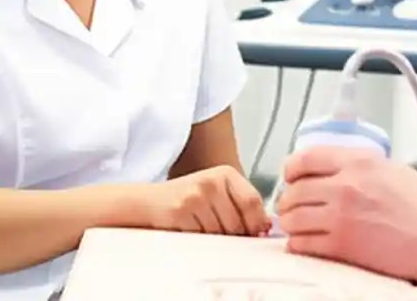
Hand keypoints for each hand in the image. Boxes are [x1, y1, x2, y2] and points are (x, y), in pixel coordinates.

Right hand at [139, 165, 269, 235]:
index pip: (252, 201)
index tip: (257, 233)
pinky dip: (201, 242)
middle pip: (238, 221)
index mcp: (225, 174)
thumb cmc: (187, 199)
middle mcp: (211, 181)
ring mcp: (195, 196)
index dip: (257, 222)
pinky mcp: (181, 212)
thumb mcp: (217, 192)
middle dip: (237, 236)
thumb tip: (267, 225)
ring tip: (206, 230)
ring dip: (219, 241)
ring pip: (222, 233)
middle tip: (228, 237)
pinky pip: (202, 238)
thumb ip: (241, 204)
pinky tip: (193, 231)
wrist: (149, 202)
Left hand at [276, 147, 416, 282]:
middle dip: (288, 200)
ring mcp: (341, 217)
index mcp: (359, 162)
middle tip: (292, 207)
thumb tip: (339, 170)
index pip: (305, 158)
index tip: (291, 177)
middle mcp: (345, 186)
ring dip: (291, 222)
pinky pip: (301, 243)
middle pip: (293, 190)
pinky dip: (299, 243)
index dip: (291, 169)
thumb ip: (362, 167)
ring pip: (292, 218)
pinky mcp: (341, 246)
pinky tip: (308, 243)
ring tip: (298, 226)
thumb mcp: (394, 170)